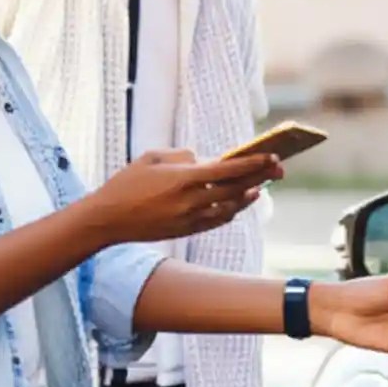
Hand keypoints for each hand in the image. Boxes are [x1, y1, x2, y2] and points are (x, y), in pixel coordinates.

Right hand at [86, 149, 283, 245]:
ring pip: (230, 207)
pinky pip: (216, 220)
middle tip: (279, 168)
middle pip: (235, 188)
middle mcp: (191, 200)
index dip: (252, 163)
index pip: (228, 170)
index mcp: (183, 178)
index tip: (271, 155)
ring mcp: (190, 218)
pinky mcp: (186, 230)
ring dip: (248, 196)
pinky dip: (232, 210)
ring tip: (261, 185)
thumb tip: (202, 159)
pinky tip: (239, 202)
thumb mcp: (151, 157)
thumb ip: (181, 155)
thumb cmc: (126, 183)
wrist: (108, 219)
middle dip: (260, 177)